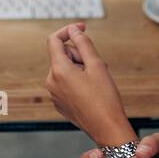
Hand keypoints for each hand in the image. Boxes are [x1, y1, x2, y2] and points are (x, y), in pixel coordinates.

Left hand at [44, 23, 130, 143]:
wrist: (107, 129)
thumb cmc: (105, 99)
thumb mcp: (97, 66)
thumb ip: (83, 44)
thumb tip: (74, 31)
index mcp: (59, 71)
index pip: (54, 40)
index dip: (68, 30)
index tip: (81, 28)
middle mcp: (52, 82)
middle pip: (62, 55)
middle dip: (79, 54)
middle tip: (98, 64)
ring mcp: (54, 94)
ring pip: (64, 69)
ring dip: (80, 67)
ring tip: (97, 78)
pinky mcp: (60, 103)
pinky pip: (65, 83)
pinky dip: (77, 80)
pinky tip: (92, 90)